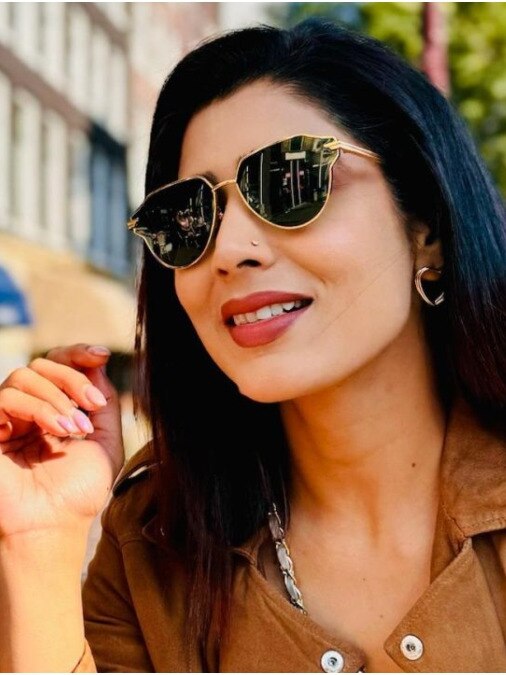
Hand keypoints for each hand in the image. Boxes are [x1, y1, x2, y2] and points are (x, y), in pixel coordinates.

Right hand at [0, 344, 124, 539]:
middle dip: (73, 379)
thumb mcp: (105, 440)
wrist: (53, 526)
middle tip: (92, 406)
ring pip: (23, 376)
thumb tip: (96, 363)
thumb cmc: (78, 491)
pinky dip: (37, 407)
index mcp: (52, 409)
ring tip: (75, 428)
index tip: (102, 354)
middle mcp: (26, 410)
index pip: (58, 365)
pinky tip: (56, 430)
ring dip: (56, 397)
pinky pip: (5, 398)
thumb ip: (103, 400)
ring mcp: (5, 419)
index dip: (78, 353)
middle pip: (42, 364)